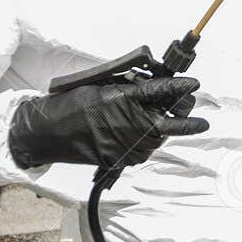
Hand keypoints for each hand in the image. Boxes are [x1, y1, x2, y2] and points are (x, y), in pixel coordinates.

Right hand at [8, 76, 208, 170]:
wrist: (48, 131)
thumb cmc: (70, 104)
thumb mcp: (101, 85)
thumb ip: (129, 85)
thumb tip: (152, 83)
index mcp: (125, 97)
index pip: (164, 90)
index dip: (182, 87)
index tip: (194, 84)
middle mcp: (131, 122)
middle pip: (174, 120)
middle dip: (185, 114)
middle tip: (187, 106)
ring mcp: (127, 143)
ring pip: (161, 138)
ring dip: (163, 129)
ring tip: (156, 120)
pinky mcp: (121, 159)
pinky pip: (143, 151)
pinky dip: (146, 142)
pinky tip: (138, 134)